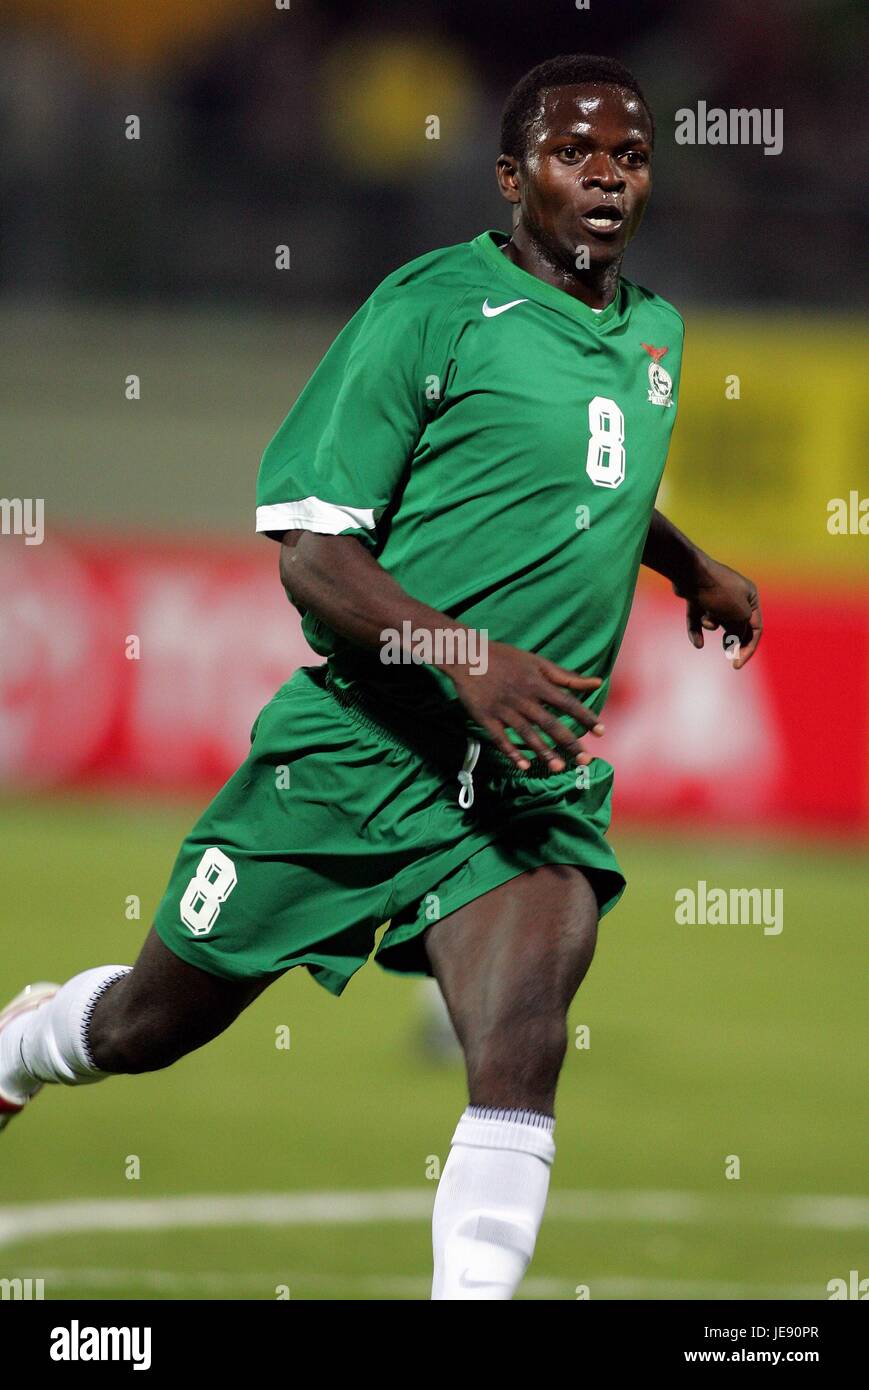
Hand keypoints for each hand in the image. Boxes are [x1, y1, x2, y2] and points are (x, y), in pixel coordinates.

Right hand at [446, 641, 604, 771]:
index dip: (585, 717)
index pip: (567, 702)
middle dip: (569, 742)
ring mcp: (503, 709)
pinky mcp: (486, 717)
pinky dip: (512, 753)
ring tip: (559, 768)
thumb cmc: (506, 658)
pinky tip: (524, 766)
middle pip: (550, 723)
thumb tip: (597, 683)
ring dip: (543, 752)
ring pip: (527, 734)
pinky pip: (500, 739)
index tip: (601, 732)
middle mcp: (523, 698)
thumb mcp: (537, 662)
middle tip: (585, 760)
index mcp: (537, 683)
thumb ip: (567, 676)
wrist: (467, 655)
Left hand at [677, 557, 762, 669]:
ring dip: (710, 625)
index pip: (755, 628)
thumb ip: (740, 632)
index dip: (748, 648)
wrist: (690, 573)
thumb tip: (735, 642)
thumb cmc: (719, 593)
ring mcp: (715, 597)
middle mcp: (735, 596)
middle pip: (736, 626)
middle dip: (731, 641)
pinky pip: (697, 620)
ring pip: (715, 622)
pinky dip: (696, 630)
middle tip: (728, 655)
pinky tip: (697, 642)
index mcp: (751, 597)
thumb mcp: (739, 616)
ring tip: (706, 621)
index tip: (736, 664)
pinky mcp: (697, 598)